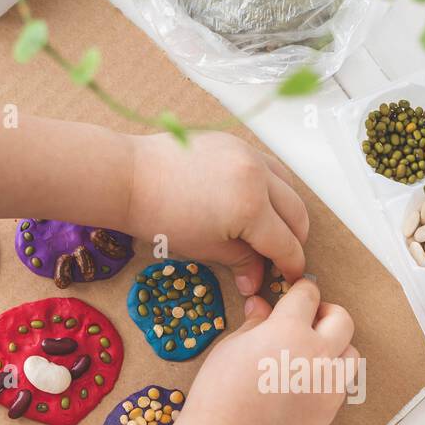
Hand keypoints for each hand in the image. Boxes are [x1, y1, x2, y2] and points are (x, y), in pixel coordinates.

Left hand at [127, 132, 309, 295]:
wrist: (129, 178)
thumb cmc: (159, 217)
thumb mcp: (205, 248)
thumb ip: (240, 262)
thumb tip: (256, 280)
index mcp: (251, 208)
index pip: (285, 243)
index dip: (291, 265)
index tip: (290, 277)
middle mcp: (257, 176)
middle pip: (296, 214)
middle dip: (294, 239)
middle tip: (281, 258)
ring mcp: (248, 154)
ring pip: (287, 186)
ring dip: (287, 211)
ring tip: (273, 230)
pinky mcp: (235, 143)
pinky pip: (268, 166)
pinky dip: (271, 187)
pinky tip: (257, 202)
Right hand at [179, 279, 357, 424]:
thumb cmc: (220, 393)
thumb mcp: (232, 346)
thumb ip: (255, 323)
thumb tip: (261, 306)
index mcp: (289, 330)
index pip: (308, 295)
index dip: (300, 292)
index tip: (295, 297)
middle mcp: (316, 353)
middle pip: (342, 319)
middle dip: (327, 314)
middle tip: (310, 321)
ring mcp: (327, 384)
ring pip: (351, 354)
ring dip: (337, 347)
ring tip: (313, 354)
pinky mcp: (328, 409)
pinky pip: (341, 384)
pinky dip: (330, 377)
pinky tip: (307, 382)